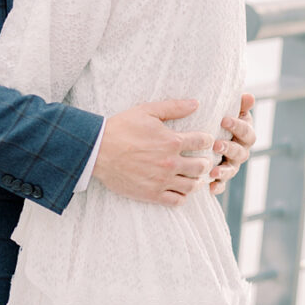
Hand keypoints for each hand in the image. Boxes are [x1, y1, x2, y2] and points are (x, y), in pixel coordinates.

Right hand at [94, 99, 214, 206]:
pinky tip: (179, 188)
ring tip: (192, 175)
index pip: (203, 142)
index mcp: (172, 141)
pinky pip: (177, 201)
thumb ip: (173, 107)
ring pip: (192, 185)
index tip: (204, 141)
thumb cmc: (121, 128)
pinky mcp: (151, 194)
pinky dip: (182, 196)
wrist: (97, 151)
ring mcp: (161, 180)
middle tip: (201, 159)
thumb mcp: (147, 111)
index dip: (207, 140)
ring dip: (196, 180)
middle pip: (202, 166)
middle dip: (205, 161)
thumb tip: (195, 103)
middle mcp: (170, 162)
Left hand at [209, 93, 255, 194]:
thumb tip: (249, 97)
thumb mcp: (226, 110)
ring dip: (223, 170)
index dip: (237, 126)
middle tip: (216, 144)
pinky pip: (221, 185)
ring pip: (231, 170)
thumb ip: (238, 105)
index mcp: (244, 134)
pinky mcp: (220, 177)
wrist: (202, 134)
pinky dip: (217, 187)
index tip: (223, 120)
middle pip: (240, 153)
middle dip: (229, 149)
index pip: (247, 132)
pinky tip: (210, 188)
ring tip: (213, 170)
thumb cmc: (215, 119)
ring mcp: (231, 165)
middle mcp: (240, 151)